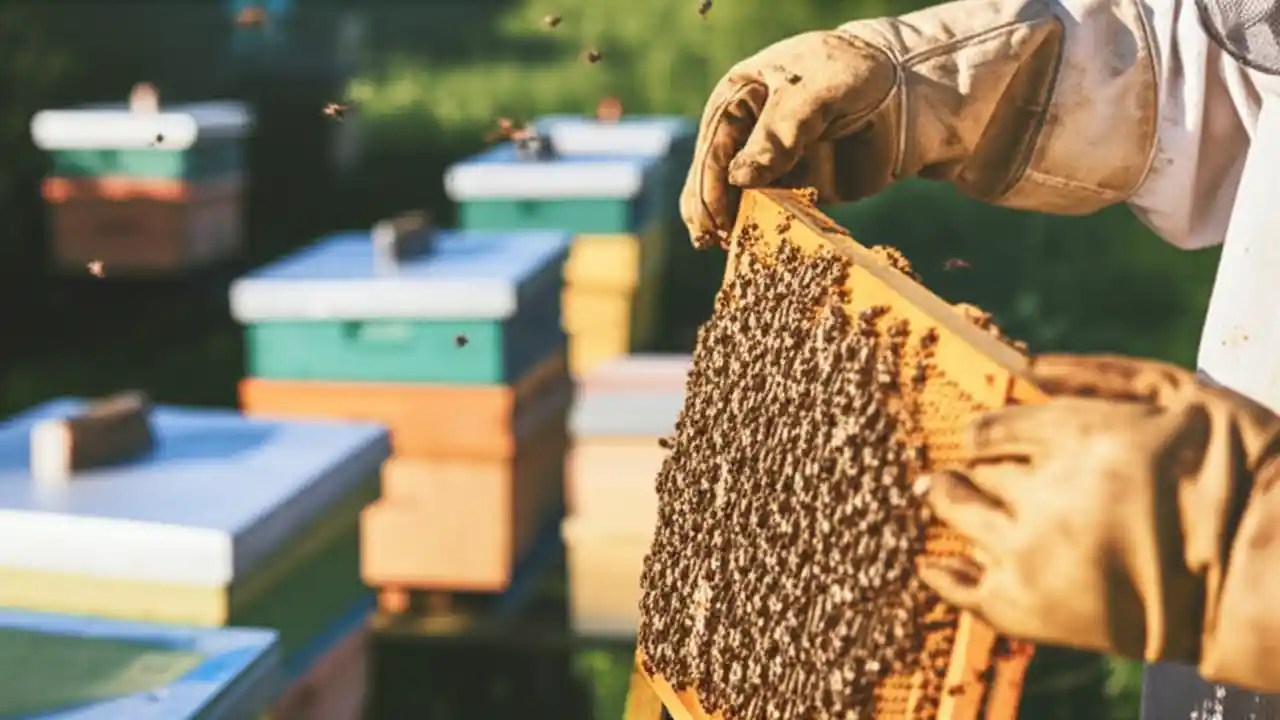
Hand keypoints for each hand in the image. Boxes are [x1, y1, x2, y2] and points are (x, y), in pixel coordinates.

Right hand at [678, 30, 895, 248]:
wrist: (913, 93)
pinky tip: (759, 247)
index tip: (710, 216)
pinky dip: (771, 229)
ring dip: (738, 223)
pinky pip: (781, 212)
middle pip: (722, 175)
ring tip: (731, 247)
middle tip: (711, 240)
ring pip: (746, 198)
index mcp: (741, 97)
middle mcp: (751, 132)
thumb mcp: (813, 92)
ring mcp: (777, 162)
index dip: (708, 181)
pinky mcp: (803, 187)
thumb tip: (740, 179)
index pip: (715, 143)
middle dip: (715, 208)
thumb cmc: (856, 74)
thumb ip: (778, 132)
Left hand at [918, 355, 1279, 664]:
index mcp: (1080, 435)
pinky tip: (931, 568)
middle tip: (955, 475)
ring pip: (959, 518)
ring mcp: (1033, 551)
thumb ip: (1097, 373)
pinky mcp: (1034, 607)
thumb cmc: (1237, 469)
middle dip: (966, 470)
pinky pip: (965, 591)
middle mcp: (1046, 491)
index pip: (990, 429)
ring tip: (941, 500)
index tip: (986, 442)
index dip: (985, 435)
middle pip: (972, 472)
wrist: (1268, 576)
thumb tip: (1025, 364)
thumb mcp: (1179, 393)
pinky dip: (942, 578)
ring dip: (949, 506)